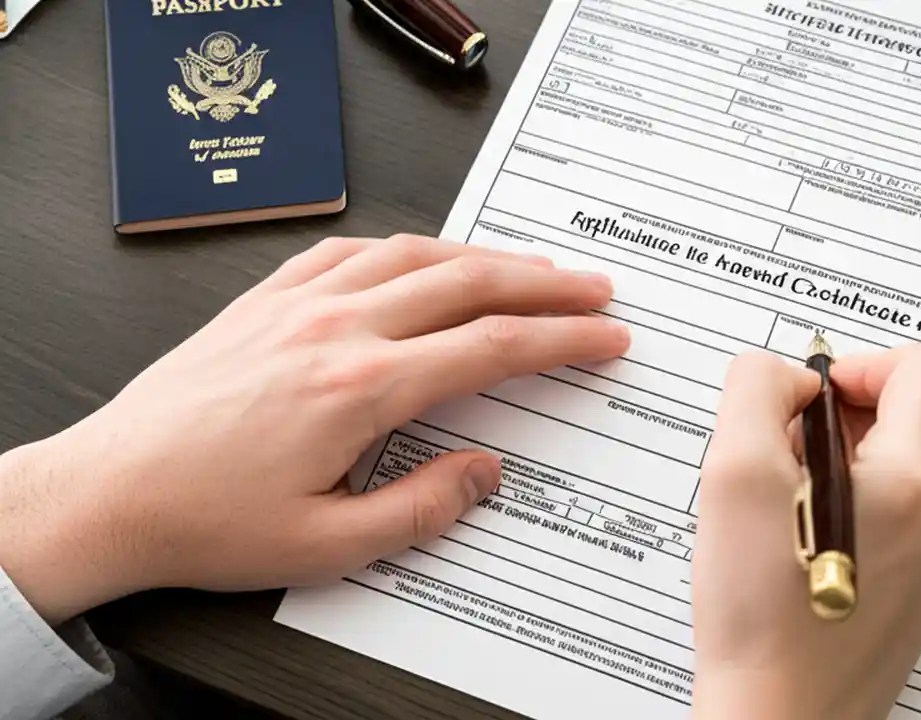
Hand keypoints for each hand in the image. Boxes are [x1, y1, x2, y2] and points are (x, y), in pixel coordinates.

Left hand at [0, 234, 628, 623]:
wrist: (110, 491)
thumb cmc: (205, 520)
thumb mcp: (326, 546)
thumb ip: (420, 508)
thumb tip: (483, 474)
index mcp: (362, 388)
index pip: (492, 347)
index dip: (563, 338)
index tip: (604, 335)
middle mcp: (336, 329)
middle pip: (467, 283)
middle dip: (544, 284)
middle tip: (593, 289)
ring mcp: (298, 304)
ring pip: (414, 254)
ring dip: (481, 255)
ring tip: (525, 267)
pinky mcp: (264, 300)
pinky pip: (348, 250)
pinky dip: (401, 247)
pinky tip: (417, 256)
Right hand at [692, 345, 920, 719]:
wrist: (779, 717)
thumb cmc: (762, 617)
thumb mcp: (734, 472)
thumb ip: (759, 389)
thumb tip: (790, 379)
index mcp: (920, 479)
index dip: (857, 366)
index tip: (811, 399)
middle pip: (909, 416)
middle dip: (837, 423)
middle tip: (781, 465)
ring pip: (900, 465)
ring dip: (840, 467)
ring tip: (788, 516)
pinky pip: (900, 511)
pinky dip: (853, 508)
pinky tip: (805, 545)